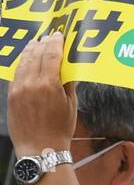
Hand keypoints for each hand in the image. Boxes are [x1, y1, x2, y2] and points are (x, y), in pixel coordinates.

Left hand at [7, 32, 76, 153]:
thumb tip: (68, 68)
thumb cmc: (60, 129)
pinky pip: (16, 74)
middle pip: (35, 55)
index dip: (55, 43)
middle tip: (47, 36)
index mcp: (49, 84)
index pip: (51, 55)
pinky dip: (22, 64)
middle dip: (42, 44)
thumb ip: (68, 83)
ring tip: (35, 44)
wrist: (40, 148)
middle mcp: (30, 83)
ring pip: (23, 63)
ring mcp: (18, 89)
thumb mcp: (71, 105)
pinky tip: (26, 61)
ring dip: (29, 51)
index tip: (58, 35)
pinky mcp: (11, 96)